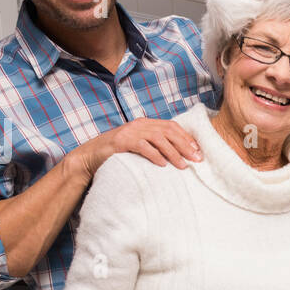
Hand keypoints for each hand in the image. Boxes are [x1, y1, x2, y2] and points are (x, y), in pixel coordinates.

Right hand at [71, 120, 202, 182]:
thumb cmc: (118, 154)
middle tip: (196, 159)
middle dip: (185, 145)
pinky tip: (162, 164)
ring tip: (183, 165)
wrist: (91, 156)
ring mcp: (130, 131)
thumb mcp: (139, 146)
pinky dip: (154, 155)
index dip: (186, 138)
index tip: (198, 151)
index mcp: (146, 123)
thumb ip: (155, 146)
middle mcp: (140, 124)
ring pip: (158, 138)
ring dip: (173, 152)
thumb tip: (179, 156)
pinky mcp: (122, 141)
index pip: (171, 126)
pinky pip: (142, 146)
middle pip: (168, 131)